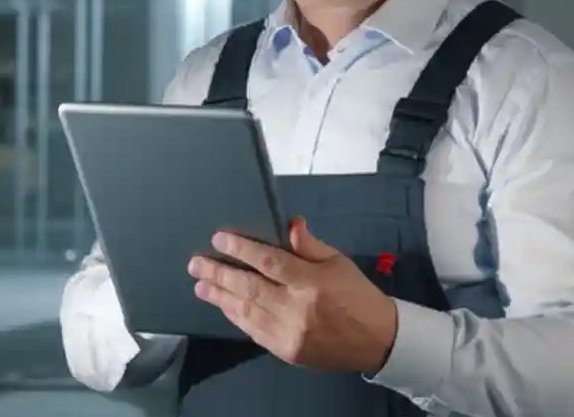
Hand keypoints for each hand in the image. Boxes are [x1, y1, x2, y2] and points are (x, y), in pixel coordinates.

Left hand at [187, 217, 397, 373]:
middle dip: (219, 274)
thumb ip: (309, 245)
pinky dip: (235, 317)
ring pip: (246, 312)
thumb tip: (290, 223)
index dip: (241, 248)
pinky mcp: (285, 351)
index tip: (218, 238)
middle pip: (249, 288)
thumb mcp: (338, 261)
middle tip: (196, 264)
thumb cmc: (356, 294)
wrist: (376, 340)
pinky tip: (223, 305)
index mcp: (312, 282)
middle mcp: (297, 308)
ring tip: (200, 285)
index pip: (269, 262)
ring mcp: (289, 333)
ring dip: (220, 297)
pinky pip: (253, 331)